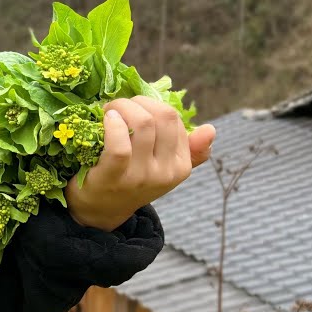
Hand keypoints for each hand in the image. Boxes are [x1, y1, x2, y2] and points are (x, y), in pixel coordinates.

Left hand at [64, 96, 216, 231]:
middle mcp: (166, 172)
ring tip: (109, 111)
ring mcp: (141, 176)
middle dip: (138, 102)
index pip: (174, 119)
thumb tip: (210, 129)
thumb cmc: (131, 180)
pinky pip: (120, 145)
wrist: (101, 210)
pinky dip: (113, 125)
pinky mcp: (115, 178)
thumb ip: (190, 151)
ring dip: (122, 107)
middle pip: (163, 117)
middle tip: (119, 105)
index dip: (150, 106)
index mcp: (181, 166)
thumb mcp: (164, 168)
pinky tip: (106, 119)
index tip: (133, 108)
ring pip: (143, 124)